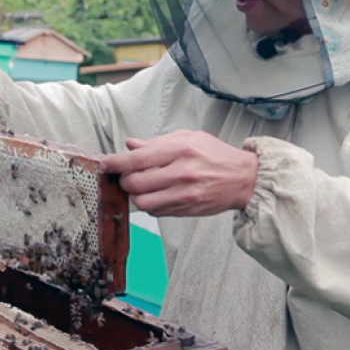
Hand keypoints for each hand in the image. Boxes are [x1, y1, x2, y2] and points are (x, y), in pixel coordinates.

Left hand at [101, 130, 258, 216]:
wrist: (244, 179)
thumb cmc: (216, 155)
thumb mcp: (189, 138)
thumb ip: (157, 142)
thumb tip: (131, 144)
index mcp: (180, 150)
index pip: (139, 158)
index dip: (117, 163)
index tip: (105, 164)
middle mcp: (181, 173)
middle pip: (136, 184)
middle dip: (125, 181)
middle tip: (127, 176)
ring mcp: (184, 195)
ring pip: (143, 202)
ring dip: (137, 196)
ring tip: (142, 187)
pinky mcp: (186, 210)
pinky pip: (157, 212)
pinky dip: (151, 204)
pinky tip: (158, 195)